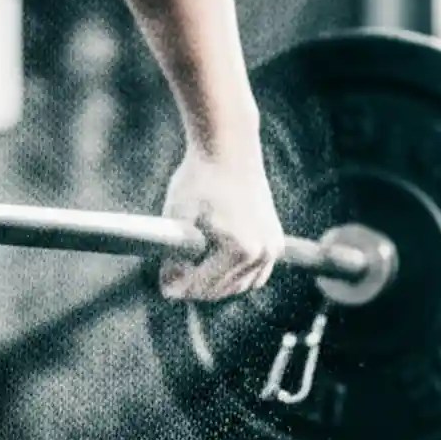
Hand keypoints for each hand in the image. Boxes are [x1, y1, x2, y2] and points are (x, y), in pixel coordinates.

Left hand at [159, 138, 284, 300]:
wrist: (229, 149)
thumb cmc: (200, 179)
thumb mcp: (179, 218)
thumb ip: (174, 257)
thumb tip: (169, 290)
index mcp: (239, 249)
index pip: (203, 286)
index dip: (180, 288)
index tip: (164, 286)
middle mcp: (262, 253)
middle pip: (222, 290)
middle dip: (197, 287)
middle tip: (175, 277)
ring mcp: (273, 248)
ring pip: (241, 286)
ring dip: (218, 285)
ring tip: (193, 270)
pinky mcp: (276, 242)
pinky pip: (257, 274)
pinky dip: (238, 276)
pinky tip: (217, 266)